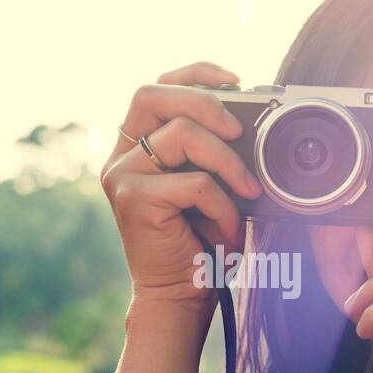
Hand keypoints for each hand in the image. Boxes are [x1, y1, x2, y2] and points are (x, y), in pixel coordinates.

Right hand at [101, 63, 262, 323]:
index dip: (196, 74)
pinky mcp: (133, 200)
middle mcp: (122, 157)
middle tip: (240, 130)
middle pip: (153, 94)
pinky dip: (223, 204)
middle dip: (205, 101)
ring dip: (226, 160)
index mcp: (137, 146)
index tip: (236, 81)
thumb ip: (216, 151)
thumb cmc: (201, 244)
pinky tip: (228, 227)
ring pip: (180, 134)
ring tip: (247, 191)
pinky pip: (193, 182)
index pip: (158, 86)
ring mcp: (122, 177)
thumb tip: (250, 120)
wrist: (181, 297)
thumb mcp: (213, 186)